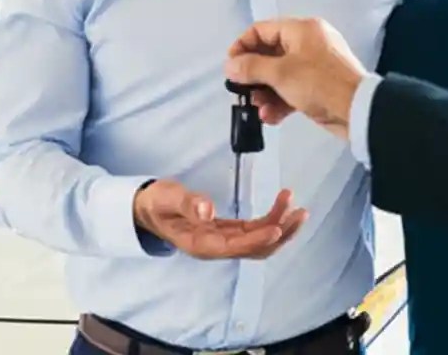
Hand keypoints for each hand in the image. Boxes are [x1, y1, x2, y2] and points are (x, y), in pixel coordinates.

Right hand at [133, 180, 306, 259]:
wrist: (148, 210)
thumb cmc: (156, 203)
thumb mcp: (167, 198)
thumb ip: (186, 203)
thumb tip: (207, 209)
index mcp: (201, 245)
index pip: (236, 246)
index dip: (258, 239)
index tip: (277, 226)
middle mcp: (216, 249)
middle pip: (255, 250)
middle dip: (280, 234)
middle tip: (299, 214)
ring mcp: (223, 243)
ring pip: (259, 242)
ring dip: (281, 228)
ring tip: (298, 209)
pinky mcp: (228, 233)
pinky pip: (255, 231)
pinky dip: (271, 220)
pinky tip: (283, 207)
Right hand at [223, 17, 366, 138]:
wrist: (358, 110)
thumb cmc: (318, 83)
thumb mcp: (280, 73)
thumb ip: (251, 68)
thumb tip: (229, 66)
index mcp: (301, 29)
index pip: (262, 30)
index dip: (242, 47)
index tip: (231, 68)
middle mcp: (308, 43)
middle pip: (269, 54)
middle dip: (254, 75)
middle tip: (242, 91)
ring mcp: (314, 66)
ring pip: (280, 75)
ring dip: (265, 92)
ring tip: (257, 109)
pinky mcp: (318, 86)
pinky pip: (292, 89)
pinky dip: (280, 101)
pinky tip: (271, 117)